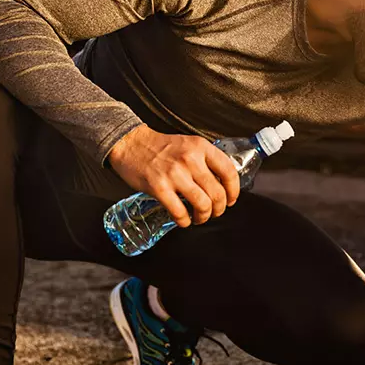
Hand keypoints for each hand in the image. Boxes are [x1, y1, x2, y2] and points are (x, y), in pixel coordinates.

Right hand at [107, 124, 239, 226]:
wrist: (130, 143)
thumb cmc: (160, 147)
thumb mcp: (188, 144)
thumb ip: (205, 160)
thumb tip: (221, 183)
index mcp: (201, 147)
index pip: (229, 172)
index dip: (233, 191)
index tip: (231, 200)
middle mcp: (190, 159)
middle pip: (217, 193)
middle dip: (219, 209)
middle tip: (214, 212)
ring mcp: (174, 174)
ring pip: (202, 204)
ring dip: (204, 217)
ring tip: (199, 217)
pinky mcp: (159, 187)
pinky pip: (179, 212)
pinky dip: (185, 221)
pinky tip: (183, 220)